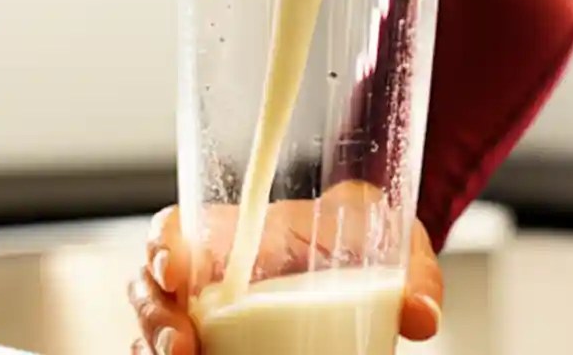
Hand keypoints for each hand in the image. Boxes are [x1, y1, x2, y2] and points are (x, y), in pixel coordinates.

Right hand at [127, 182, 443, 354]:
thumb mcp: (396, 242)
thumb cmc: (366, 237)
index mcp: (237, 231)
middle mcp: (212, 274)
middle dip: (156, 320)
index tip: (175, 273)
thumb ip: (414, 272)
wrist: (371, 262)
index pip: (174, 229)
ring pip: (153, 332)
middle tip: (183, 348)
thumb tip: (421, 315)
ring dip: (155, 349)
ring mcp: (210, 317)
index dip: (162, 248)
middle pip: (151, 290)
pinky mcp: (220, 348)